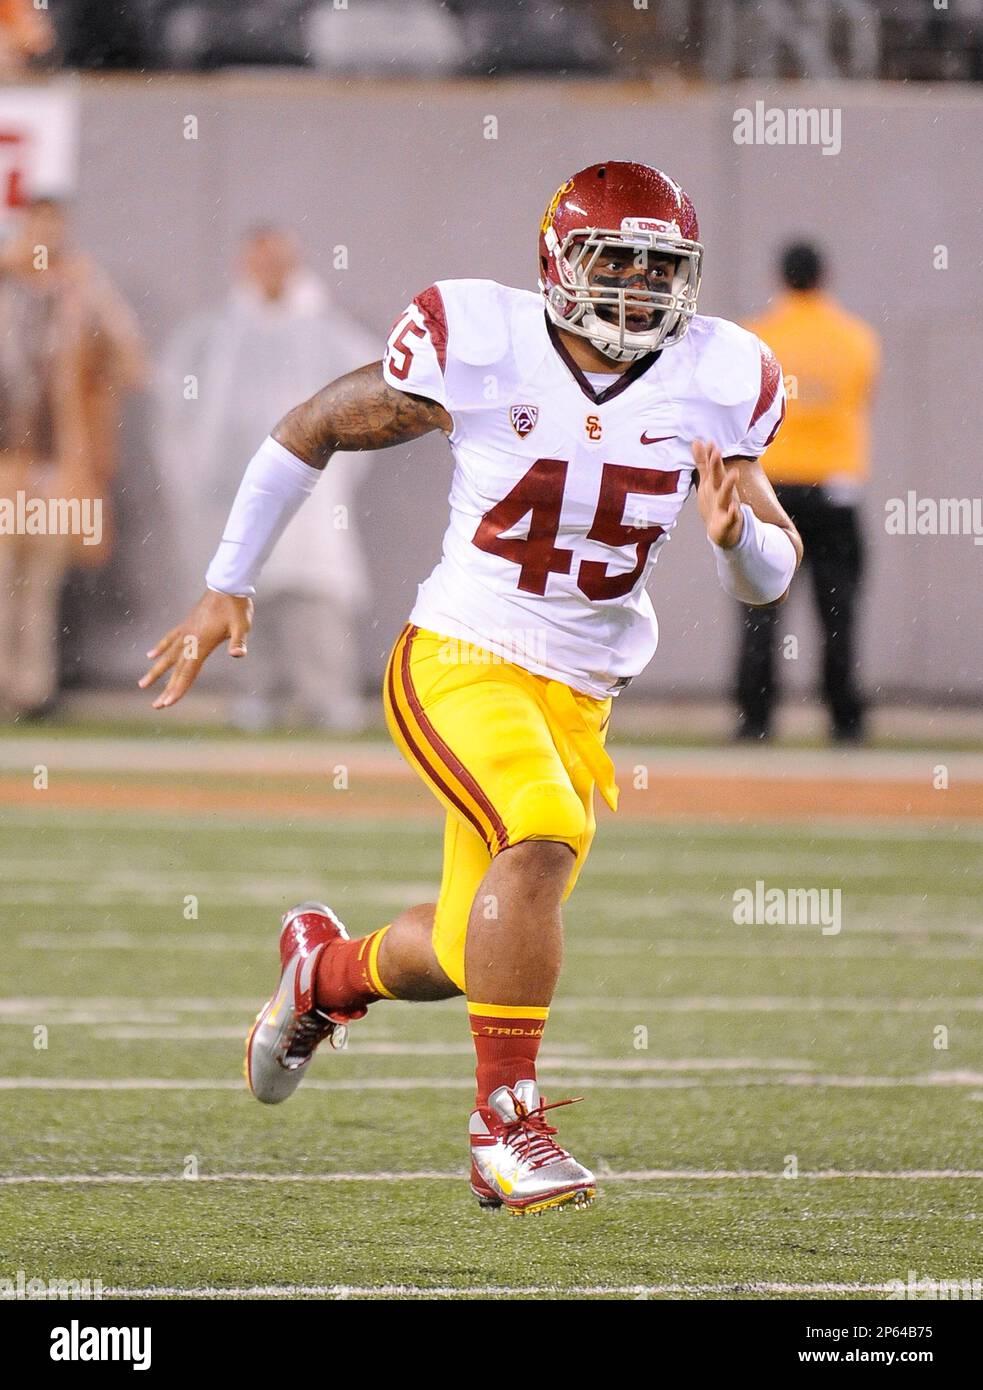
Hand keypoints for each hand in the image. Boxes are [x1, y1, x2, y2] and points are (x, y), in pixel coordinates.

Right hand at [138, 590, 252, 708]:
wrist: (227, 585)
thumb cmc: (236, 607)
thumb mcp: (242, 626)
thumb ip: (238, 642)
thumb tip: (238, 654)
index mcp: (201, 644)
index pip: (188, 672)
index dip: (178, 689)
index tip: (168, 703)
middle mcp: (189, 640)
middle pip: (176, 670)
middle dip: (167, 689)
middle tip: (156, 706)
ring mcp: (186, 632)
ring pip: (168, 656)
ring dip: (156, 672)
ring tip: (142, 684)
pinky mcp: (186, 624)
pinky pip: (170, 639)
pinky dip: (160, 648)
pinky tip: (151, 656)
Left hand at [691, 439, 744, 548]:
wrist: (723, 529)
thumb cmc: (715, 501)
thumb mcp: (708, 481)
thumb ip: (702, 462)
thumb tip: (697, 441)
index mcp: (715, 483)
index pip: (712, 467)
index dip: (710, 456)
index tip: (710, 442)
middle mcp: (721, 492)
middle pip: (718, 477)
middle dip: (717, 465)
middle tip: (716, 451)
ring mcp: (726, 506)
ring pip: (726, 495)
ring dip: (729, 485)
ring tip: (734, 474)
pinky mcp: (728, 521)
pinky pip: (731, 517)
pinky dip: (732, 514)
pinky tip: (734, 509)